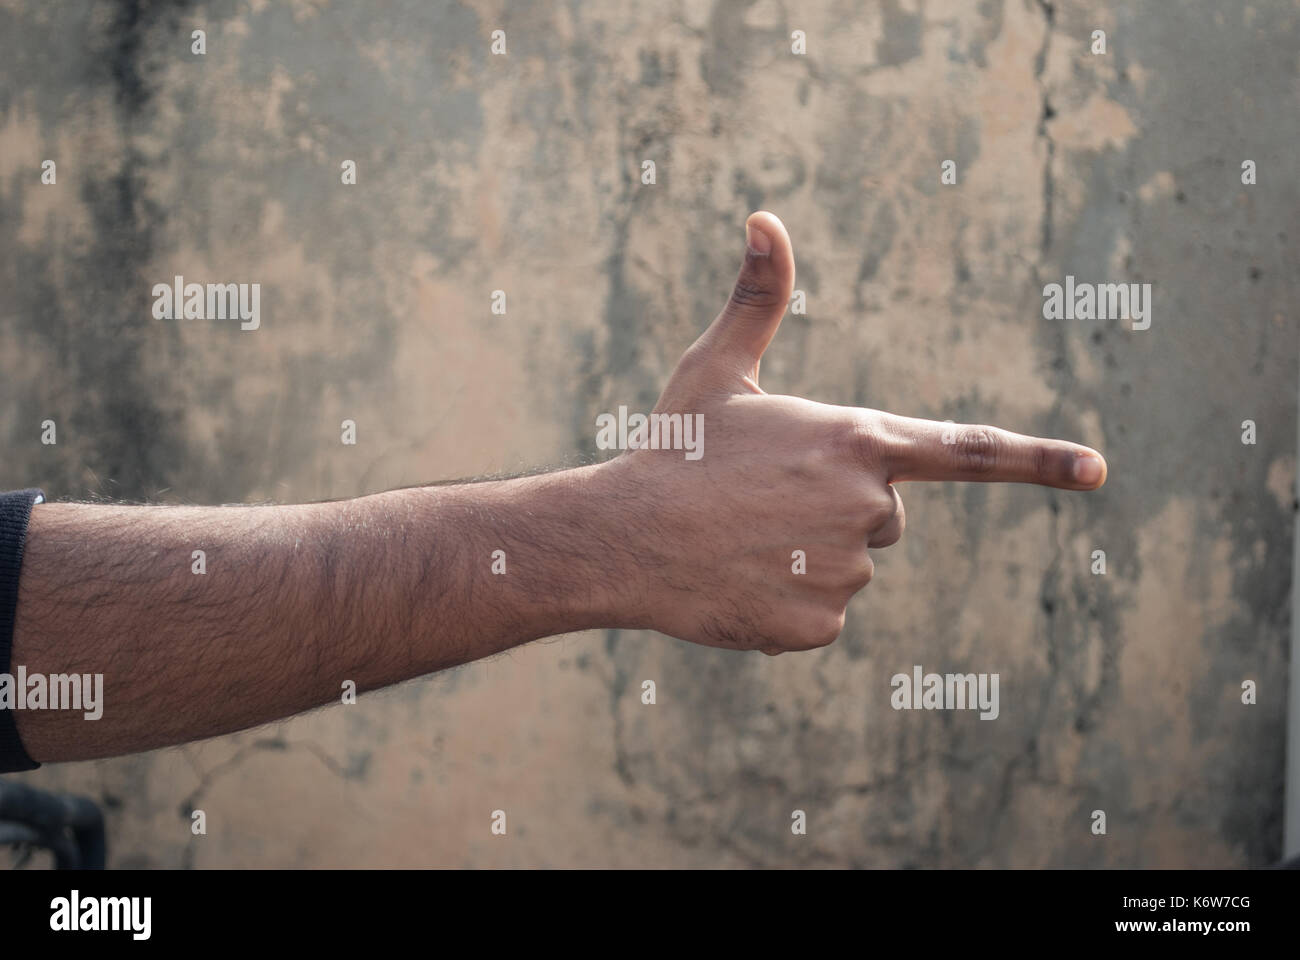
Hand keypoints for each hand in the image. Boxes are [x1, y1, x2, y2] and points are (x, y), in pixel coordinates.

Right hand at [599, 211, 1106, 654]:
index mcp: (856, 440)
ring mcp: (845, 571)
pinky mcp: (818, 623)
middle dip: (834, 511)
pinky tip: (738, 580)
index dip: (1038, 460)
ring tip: (741, 540)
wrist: (621, 537)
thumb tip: (764, 216)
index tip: (1099, 470)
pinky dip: (784, 602)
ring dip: (804, 557)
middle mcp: (866, 506)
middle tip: (762, 503)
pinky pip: (819, 613)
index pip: (968, 452)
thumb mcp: (717, 370)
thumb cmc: (674, 449)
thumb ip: (758, 298)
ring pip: (848, 567)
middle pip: (884, 517)